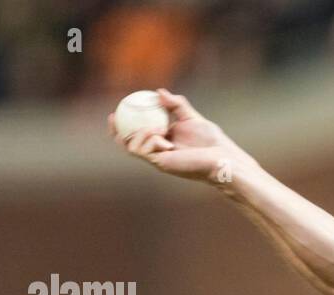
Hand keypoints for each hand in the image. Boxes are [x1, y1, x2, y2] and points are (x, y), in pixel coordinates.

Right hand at [109, 89, 256, 184]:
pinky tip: (162, 135)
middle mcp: (157, 151)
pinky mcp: (162, 164)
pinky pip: (144, 150)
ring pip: (133, 146)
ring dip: (140, 134)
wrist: (220, 157)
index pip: (137, 133)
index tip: (119, 108)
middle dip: (116, 132)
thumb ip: (176, 104)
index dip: (124, 123)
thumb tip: (159, 92)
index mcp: (162, 140)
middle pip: (127, 143)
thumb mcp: (190, 116)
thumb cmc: (210, 141)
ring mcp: (158, 158)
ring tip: (158, 127)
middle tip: (113, 117)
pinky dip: (150, 139)